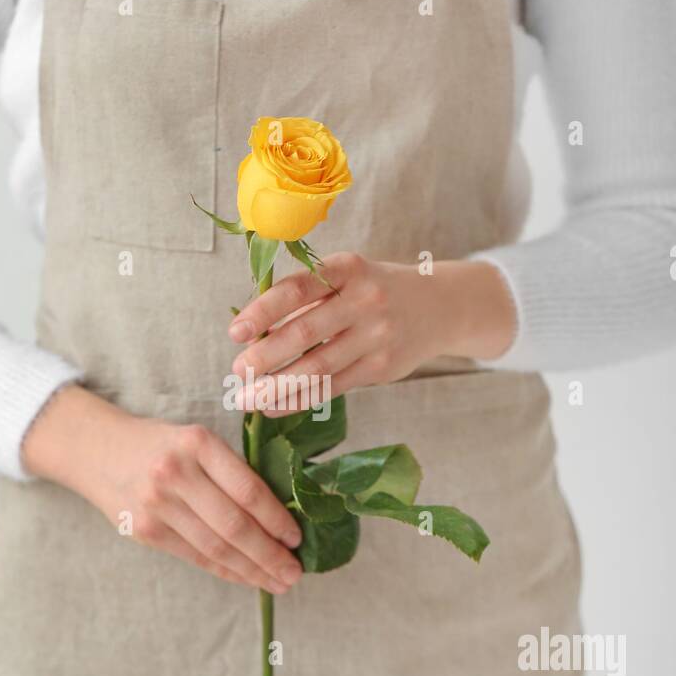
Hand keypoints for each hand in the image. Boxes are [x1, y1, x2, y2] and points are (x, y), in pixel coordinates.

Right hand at [21, 385, 303, 593]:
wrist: (96, 449)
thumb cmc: (159, 444)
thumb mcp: (195, 440)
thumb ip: (229, 470)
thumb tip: (278, 516)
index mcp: (197, 444)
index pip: (247, 489)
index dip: (276, 519)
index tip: (297, 538)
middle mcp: (176, 473)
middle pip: (234, 524)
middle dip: (270, 554)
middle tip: (295, 572)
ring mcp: (157, 505)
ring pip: (215, 546)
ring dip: (251, 569)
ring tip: (278, 582)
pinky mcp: (146, 530)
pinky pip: (195, 556)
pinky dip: (225, 570)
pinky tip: (246, 577)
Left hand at [228, 254, 516, 411]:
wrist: (439, 306)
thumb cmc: (376, 289)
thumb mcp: (348, 276)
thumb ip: (309, 297)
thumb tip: (254, 334)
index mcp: (348, 268)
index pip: (297, 290)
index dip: (262, 312)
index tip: (235, 333)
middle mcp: (364, 300)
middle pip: (305, 332)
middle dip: (264, 356)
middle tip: (237, 371)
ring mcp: (376, 336)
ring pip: (318, 367)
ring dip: (277, 386)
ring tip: (247, 398)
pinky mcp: (382, 368)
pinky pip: (333, 387)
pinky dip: (300, 399)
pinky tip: (274, 406)